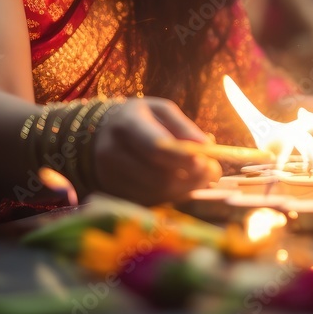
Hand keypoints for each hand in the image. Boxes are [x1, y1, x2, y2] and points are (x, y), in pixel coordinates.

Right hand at [92, 98, 220, 204]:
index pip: (155, 147)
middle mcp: (112, 153)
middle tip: (212, 172)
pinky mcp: (113, 194)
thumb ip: (184, 127)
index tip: (206, 162)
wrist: (100, 133)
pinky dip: (170, 197)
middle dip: (192, 179)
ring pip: (156, 194)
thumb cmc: (139, 119)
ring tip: (199, 177)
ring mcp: (109, 177)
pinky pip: (149, 203)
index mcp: (126, 124)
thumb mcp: (161, 111)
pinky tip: (180, 184)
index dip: (183, 158)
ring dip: (185, 190)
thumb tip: (208, 146)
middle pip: (159, 178)